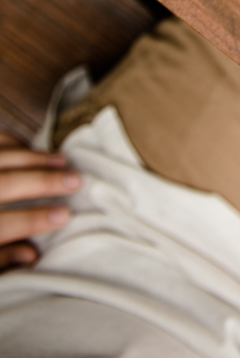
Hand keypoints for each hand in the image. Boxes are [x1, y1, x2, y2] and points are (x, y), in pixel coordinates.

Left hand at [0, 131, 80, 269]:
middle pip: (4, 184)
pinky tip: (31, 149)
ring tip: (62, 160)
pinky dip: (13, 142)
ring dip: (34, 156)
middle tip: (76, 180)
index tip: (65, 215)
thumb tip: (32, 253)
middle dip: (43, 181)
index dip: (34, 220)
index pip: (2, 225)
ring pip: (0, 156)